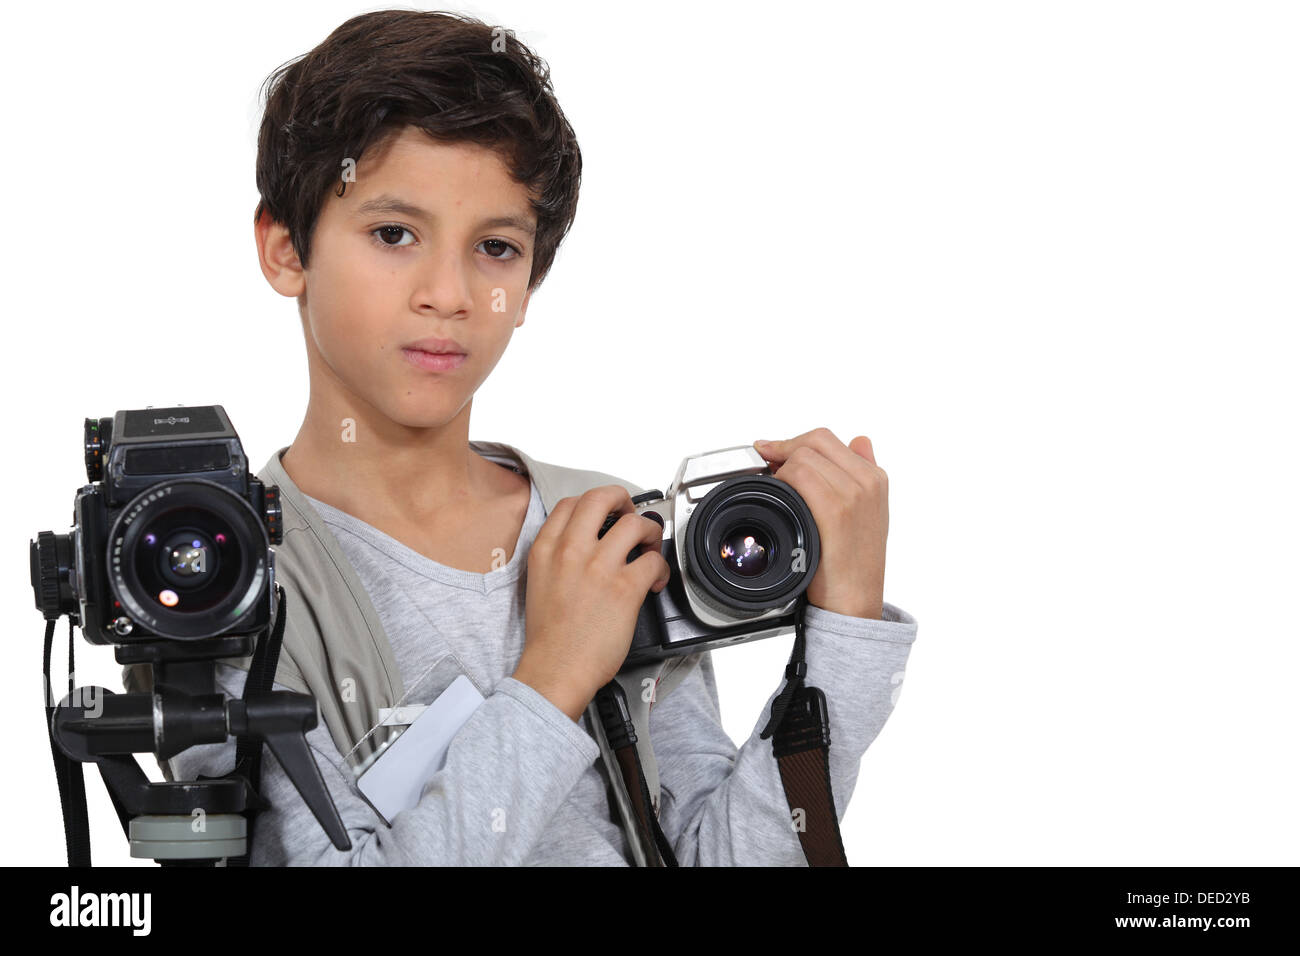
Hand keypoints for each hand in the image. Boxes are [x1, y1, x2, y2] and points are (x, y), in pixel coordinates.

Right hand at [514, 484, 670, 719]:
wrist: (556, 668)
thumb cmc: (550, 636)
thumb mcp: (539, 583)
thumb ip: (557, 557)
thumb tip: (586, 544)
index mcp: (546, 549)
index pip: (570, 503)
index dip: (593, 504)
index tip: (606, 513)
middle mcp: (572, 550)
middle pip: (602, 498)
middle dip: (623, 499)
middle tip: (631, 514)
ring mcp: (600, 566)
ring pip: (635, 524)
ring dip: (650, 532)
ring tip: (650, 547)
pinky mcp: (626, 587)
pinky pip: (654, 560)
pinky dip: (661, 567)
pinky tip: (656, 580)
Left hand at [753, 427, 888, 619]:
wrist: (855, 602)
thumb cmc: (856, 563)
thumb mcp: (872, 512)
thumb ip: (865, 472)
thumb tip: (860, 441)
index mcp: (875, 477)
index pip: (826, 439)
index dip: (794, 442)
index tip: (774, 452)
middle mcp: (867, 481)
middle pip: (813, 442)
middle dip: (784, 450)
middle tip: (767, 465)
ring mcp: (852, 494)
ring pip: (803, 457)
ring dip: (781, 470)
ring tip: (777, 491)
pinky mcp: (835, 511)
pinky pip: (800, 477)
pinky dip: (782, 483)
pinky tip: (780, 501)